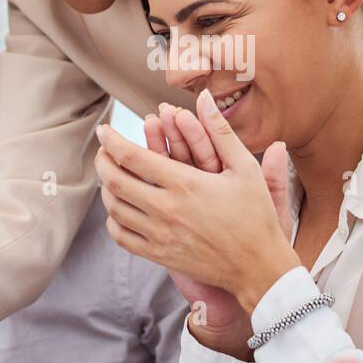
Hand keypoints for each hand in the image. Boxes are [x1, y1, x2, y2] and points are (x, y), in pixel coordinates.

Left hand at [97, 88, 296, 312]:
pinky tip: (121, 209)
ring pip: (115, 209)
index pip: (131, 156)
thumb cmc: (256, 214)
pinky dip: (114, 220)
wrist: (259, 266)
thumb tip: (203, 97)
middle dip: (102, 161)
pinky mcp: (160, 255)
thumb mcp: (245, 168)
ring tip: (110, 176)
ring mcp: (160, 235)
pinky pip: (122, 237)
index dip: (111, 140)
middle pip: (114, 181)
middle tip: (103, 151)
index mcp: (184, 183)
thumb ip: (220, 130)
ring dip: (106, 189)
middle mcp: (166, 209)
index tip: (105, 130)